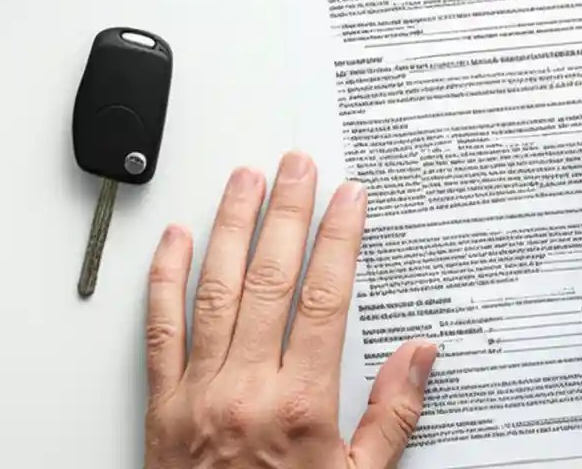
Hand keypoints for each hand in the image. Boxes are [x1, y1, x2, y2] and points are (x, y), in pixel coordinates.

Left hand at [143, 151, 437, 468]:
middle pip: (271, 279)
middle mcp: (246, 389)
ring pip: (215, 290)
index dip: (339, 239)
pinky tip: (175, 239)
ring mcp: (199, 392)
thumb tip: (421, 355)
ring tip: (244, 180)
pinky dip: (164, 278)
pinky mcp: (161, 404)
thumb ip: (393, 416)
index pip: (324, 298)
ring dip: (232, 227)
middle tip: (298, 165)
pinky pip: (159, 330)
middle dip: (287, 213)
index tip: (349, 199)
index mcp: (301, 406)